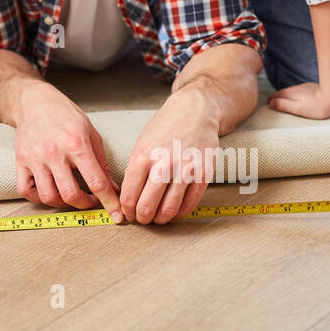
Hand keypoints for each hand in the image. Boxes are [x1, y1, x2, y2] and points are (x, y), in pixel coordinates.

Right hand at [13, 85, 123, 222]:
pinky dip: (37, 198)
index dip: (109, 202)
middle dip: (86, 205)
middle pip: (70, 195)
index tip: (116, 215)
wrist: (34, 101)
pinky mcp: (20, 161)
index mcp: (76, 144)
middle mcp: (54, 153)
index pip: (96, 182)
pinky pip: (25, 191)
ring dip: (63, 204)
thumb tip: (112, 188)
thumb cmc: (65, 115)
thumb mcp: (91, 133)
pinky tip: (49, 191)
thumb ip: (101, 162)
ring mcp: (35, 158)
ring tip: (71, 196)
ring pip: (48, 197)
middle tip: (91, 201)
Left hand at [119, 93, 219, 224]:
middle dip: (142, 218)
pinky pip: (190, 203)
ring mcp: (185, 170)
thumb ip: (135, 169)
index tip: (128, 213)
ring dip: (161, 219)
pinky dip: (180, 213)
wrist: (194, 111)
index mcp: (143, 156)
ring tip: (157, 218)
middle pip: (147, 206)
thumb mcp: (141, 143)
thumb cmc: (165, 127)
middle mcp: (164, 163)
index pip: (129, 195)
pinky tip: (174, 212)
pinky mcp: (202, 174)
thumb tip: (129, 196)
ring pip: (169, 209)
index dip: (127, 210)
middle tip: (142, 219)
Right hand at [267, 82, 329, 119]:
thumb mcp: (298, 109)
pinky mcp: (310, 87)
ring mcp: (302, 87)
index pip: (274, 96)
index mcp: (289, 94)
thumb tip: (270, 103)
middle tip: (275, 108)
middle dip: (277, 99)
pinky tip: (300, 101)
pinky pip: (298, 91)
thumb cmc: (316, 107)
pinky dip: (295, 96)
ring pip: (290, 92)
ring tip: (287, 106)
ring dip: (286, 98)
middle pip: (281, 94)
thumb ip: (283, 105)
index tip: (270, 109)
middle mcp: (294, 89)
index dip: (270, 102)